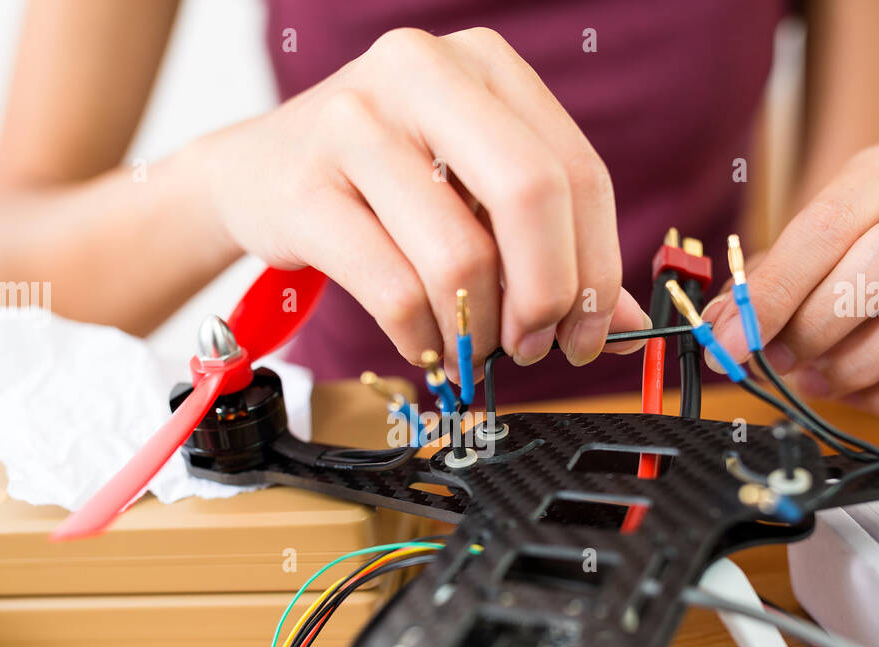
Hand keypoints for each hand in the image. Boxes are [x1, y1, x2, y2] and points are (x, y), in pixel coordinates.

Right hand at [195, 27, 648, 379]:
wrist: (255, 173)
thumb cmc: (380, 182)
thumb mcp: (470, 189)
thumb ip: (548, 242)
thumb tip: (623, 322)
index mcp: (482, 64)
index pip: (577, 172)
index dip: (596, 268)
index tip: (589, 333)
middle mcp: (421, 72)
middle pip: (531, 194)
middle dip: (547, 295)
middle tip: (537, 347)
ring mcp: (355, 124)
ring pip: (460, 256)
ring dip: (477, 331)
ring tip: (469, 349)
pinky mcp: (304, 189)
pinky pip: (395, 290)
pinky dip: (422, 339)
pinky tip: (424, 345)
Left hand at [702, 136, 878, 418]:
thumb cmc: (861, 259)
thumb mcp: (807, 254)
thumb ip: (762, 286)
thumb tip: (722, 329)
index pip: (830, 225)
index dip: (771, 291)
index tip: (730, 338)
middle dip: (817, 327)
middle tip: (781, 358)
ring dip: (853, 367)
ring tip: (820, 375)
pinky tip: (865, 390)